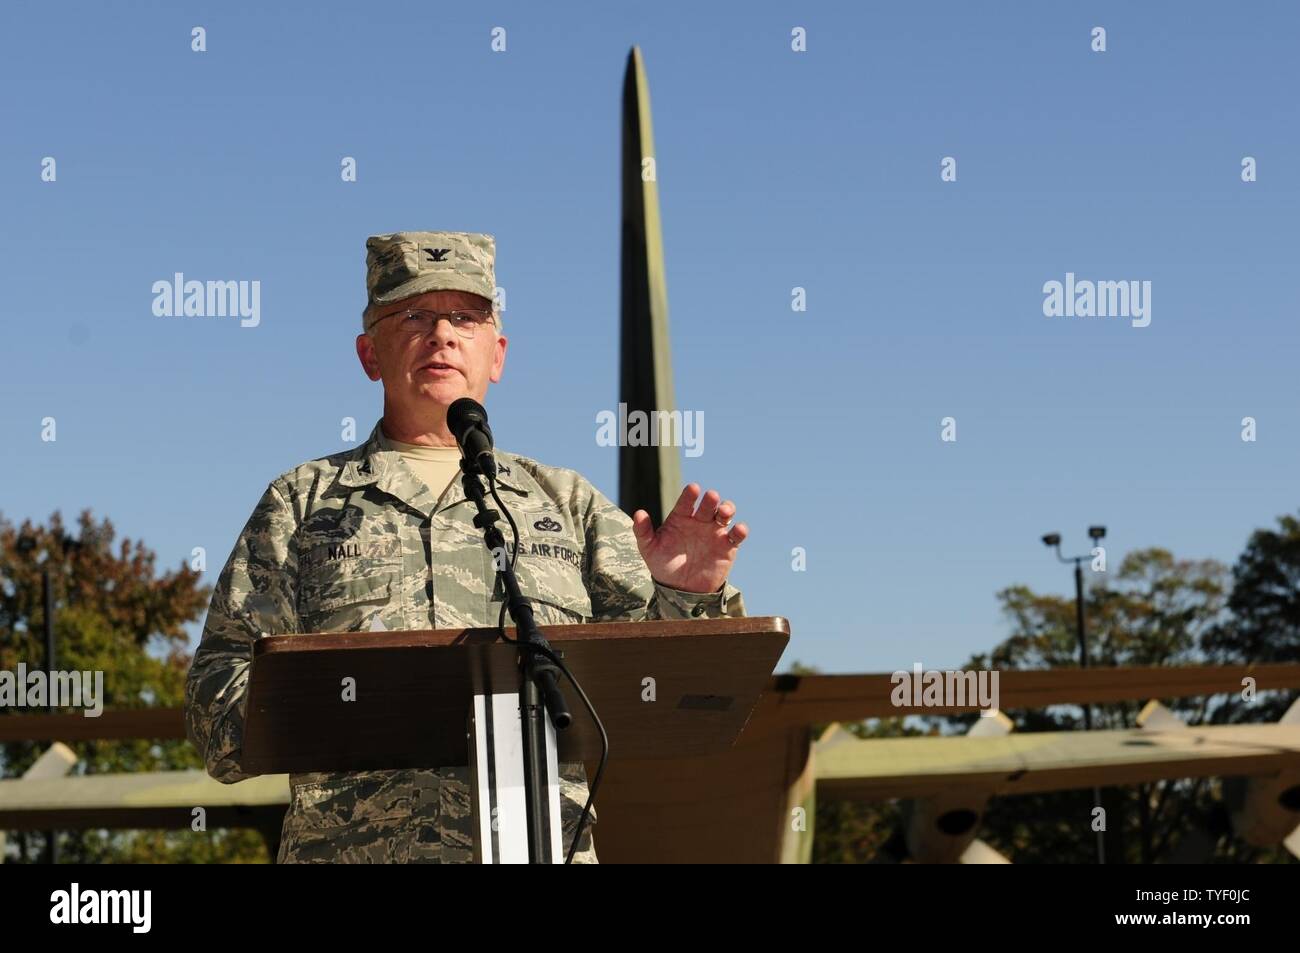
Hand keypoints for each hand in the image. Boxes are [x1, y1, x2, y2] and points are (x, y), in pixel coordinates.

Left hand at [631, 484, 747, 593]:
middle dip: (711, 499)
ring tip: (724, 512)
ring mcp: (715, 532)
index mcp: (681, 517)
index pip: (687, 502)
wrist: (681, 589)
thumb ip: (643, 531)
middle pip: (709, 505)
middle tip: (711, 497)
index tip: (693, 489)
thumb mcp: (649, 549)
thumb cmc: (664, 565)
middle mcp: (700, 521)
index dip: (690, 495)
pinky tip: (739, 529)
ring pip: (725, 514)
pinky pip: (737, 535)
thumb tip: (638, 513)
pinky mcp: (728, 546)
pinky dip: (741, 530)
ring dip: (728, 509)